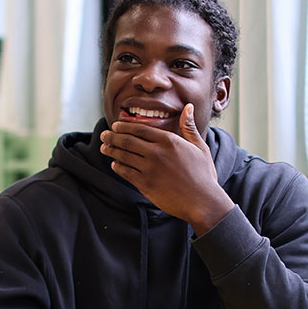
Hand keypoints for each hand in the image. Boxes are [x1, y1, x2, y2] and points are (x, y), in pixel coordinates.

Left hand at [98, 104, 234, 232]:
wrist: (203, 201)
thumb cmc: (203, 175)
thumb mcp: (200, 147)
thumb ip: (189, 127)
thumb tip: (188, 107)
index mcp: (169, 141)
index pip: (140, 129)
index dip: (124, 126)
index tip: (116, 125)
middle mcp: (157, 153)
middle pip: (127, 140)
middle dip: (112, 136)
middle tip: (104, 135)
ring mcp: (149, 169)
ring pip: (123, 155)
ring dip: (111, 150)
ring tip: (104, 148)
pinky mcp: (145, 184)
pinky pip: (125, 172)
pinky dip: (117, 167)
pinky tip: (114, 164)